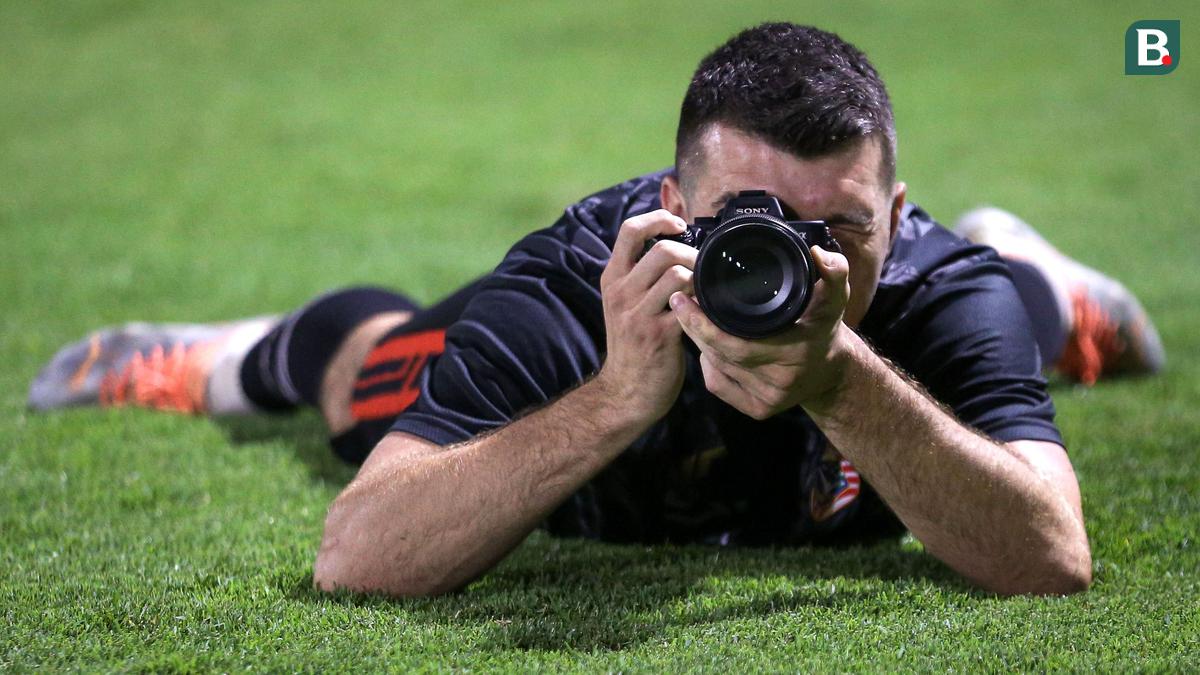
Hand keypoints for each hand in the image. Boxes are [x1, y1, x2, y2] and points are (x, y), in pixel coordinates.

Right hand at [597, 209, 697, 421]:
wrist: (624, 392)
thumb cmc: (632, 346)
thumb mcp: (623, 305)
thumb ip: (640, 277)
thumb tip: (674, 247)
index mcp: (612, 279)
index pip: (629, 230)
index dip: (658, 219)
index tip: (678, 225)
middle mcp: (621, 293)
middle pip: (661, 249)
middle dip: (690, 252)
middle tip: (701, 266)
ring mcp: (637, 314)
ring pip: (676, 274)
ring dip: (699, 277)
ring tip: (704, 288)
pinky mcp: (658, 336)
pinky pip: (688, 306)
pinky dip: (703, 303)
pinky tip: (708, 309)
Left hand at [669, 245, 852, 418]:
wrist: (830, 370)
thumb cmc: (824, 326)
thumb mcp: (834, 298)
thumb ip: (833, 272)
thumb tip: (817, 253)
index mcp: (796, 351)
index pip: (736, 341)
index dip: (704, 322)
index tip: (685, 296)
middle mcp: (781, 380)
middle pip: (720, 354)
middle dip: (694, 327)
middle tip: (679, 301)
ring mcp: (768, 399)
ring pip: (717, 367)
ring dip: (699, 342)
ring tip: (690, 317)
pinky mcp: (757, 410)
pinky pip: (718, 384)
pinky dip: (708, 363)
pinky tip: (708, 346)